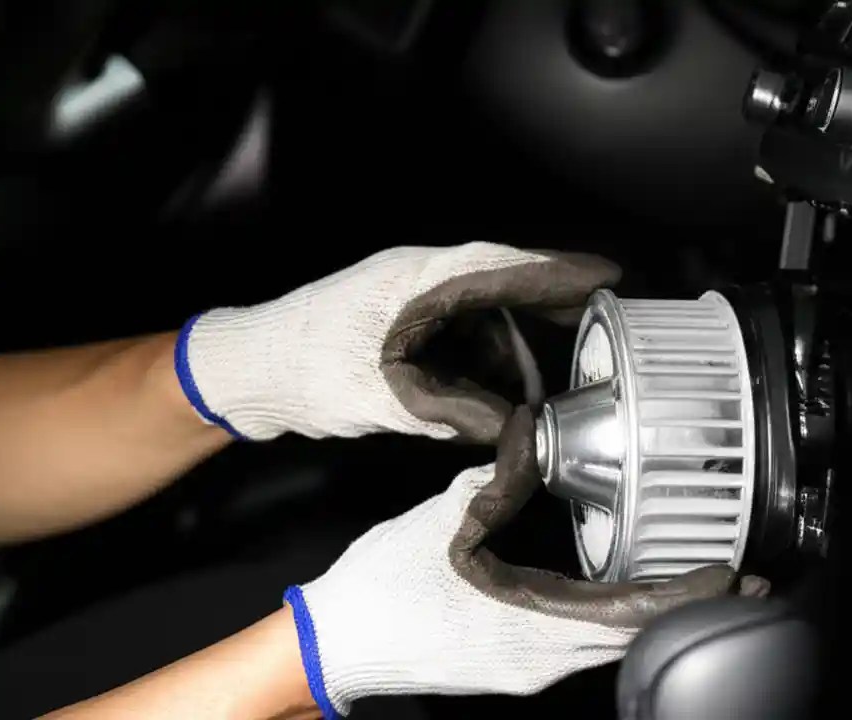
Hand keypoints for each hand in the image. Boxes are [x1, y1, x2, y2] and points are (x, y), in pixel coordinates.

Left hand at [175, 242, 620, 441]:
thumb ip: (451, 410)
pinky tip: (501, 386)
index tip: (606, 276)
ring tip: (545, 379)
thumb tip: (508, 428)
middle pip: (501, 281)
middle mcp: (417, 277)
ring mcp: (407, 296)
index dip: (558, 272)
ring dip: (513, 343)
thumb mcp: (382, 398)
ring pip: (482, 311)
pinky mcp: (398, 319)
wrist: (245, 373)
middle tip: (598, 322)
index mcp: (416, 280)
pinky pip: (460, 329)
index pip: (502, 265)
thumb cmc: (302, 372)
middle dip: (549, 303)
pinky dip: (486, 355)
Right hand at [283, 407, 768, 717]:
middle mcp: (539, 660)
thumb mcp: (438, 521)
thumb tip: (526, 440)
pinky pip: (583, 650)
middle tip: (738, 578)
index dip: (687, 596)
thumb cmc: (381, 589)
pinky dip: (616, 623)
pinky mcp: (514, 670)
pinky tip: (628, 596)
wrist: (336, 643)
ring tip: (694, 581)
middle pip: (634, 640)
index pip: (630, 616)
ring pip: (611, 649)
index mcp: (527, 624)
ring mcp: (527, 671)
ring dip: (655, 617)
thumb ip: (493, 479)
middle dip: (687, 609)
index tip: (732, 574)